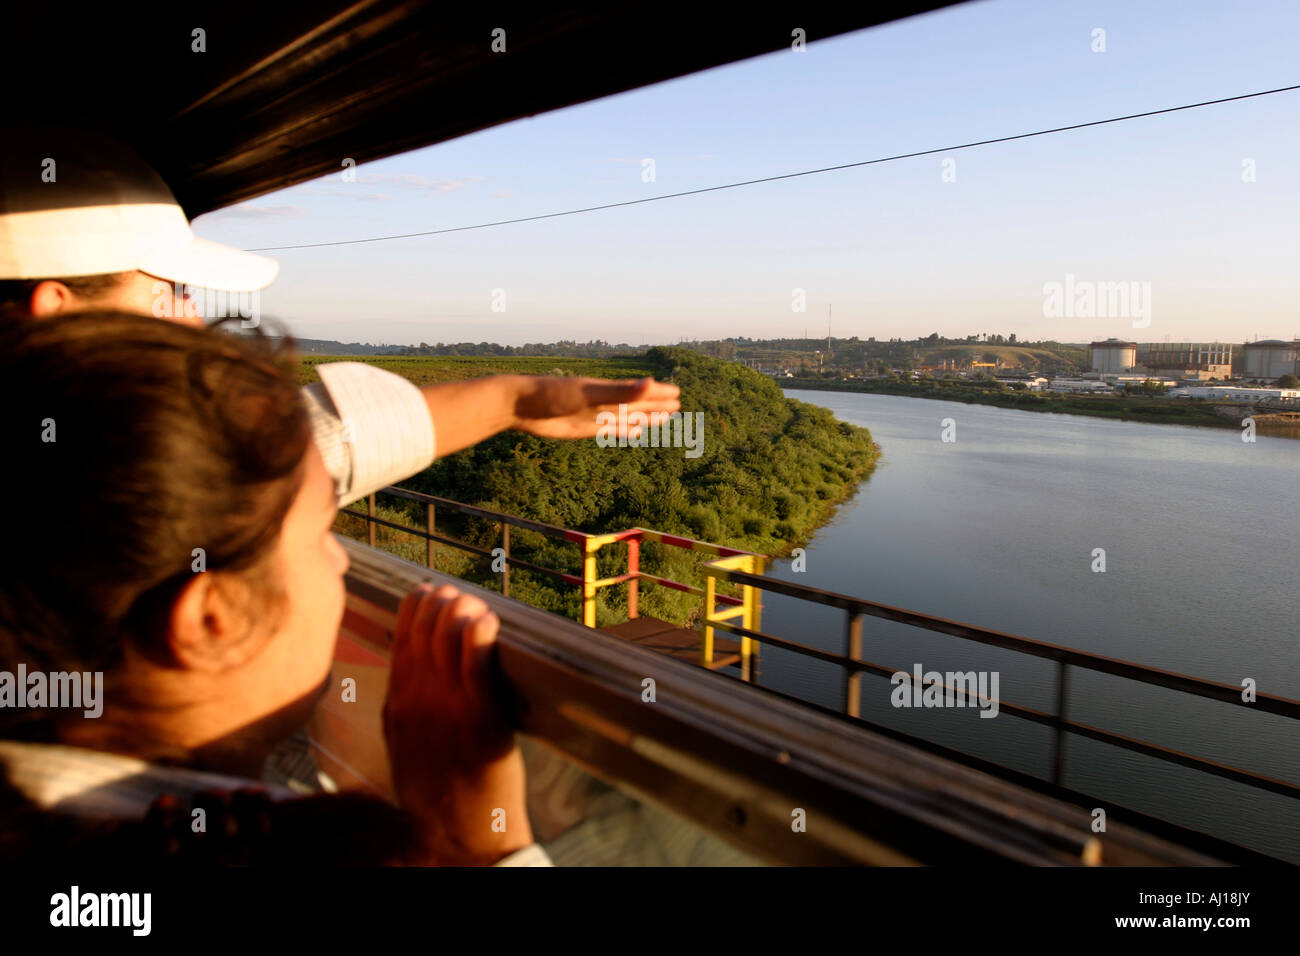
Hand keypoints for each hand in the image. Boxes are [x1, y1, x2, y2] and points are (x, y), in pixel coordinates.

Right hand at [382, 583, 531, 864]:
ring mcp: (446, 707)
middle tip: (461, 599)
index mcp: (396, 703)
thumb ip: (409, 703)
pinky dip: (480, 633)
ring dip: (464, 611)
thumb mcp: (406, 744)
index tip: (436, 593)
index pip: (401, 635)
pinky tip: (487, 621)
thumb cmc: (438, 792)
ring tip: (478, 610)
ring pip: (447, 635)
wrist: (453, 841)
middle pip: (424, 626)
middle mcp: (416, 699)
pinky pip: (475, 662)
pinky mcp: (478, 720)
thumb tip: (418, 663)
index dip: (419, 605)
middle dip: (444, 601)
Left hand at [512, 375, 679, 439]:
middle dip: (656, 404)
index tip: (677, 393)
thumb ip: (619, 392)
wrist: (519, 405)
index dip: (657, 393)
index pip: (638, 391)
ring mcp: (594, 414)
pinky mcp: (583, 427)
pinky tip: (634, 430)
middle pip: (636, 403)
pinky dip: (624, 429)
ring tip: (663, 418)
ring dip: (645, 417)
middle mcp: (603, 401)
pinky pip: (610, 429)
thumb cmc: (551, 394)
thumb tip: (649, 384)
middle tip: (678, 405)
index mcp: (606, 390)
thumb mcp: (588, 394)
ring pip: (626, 416)